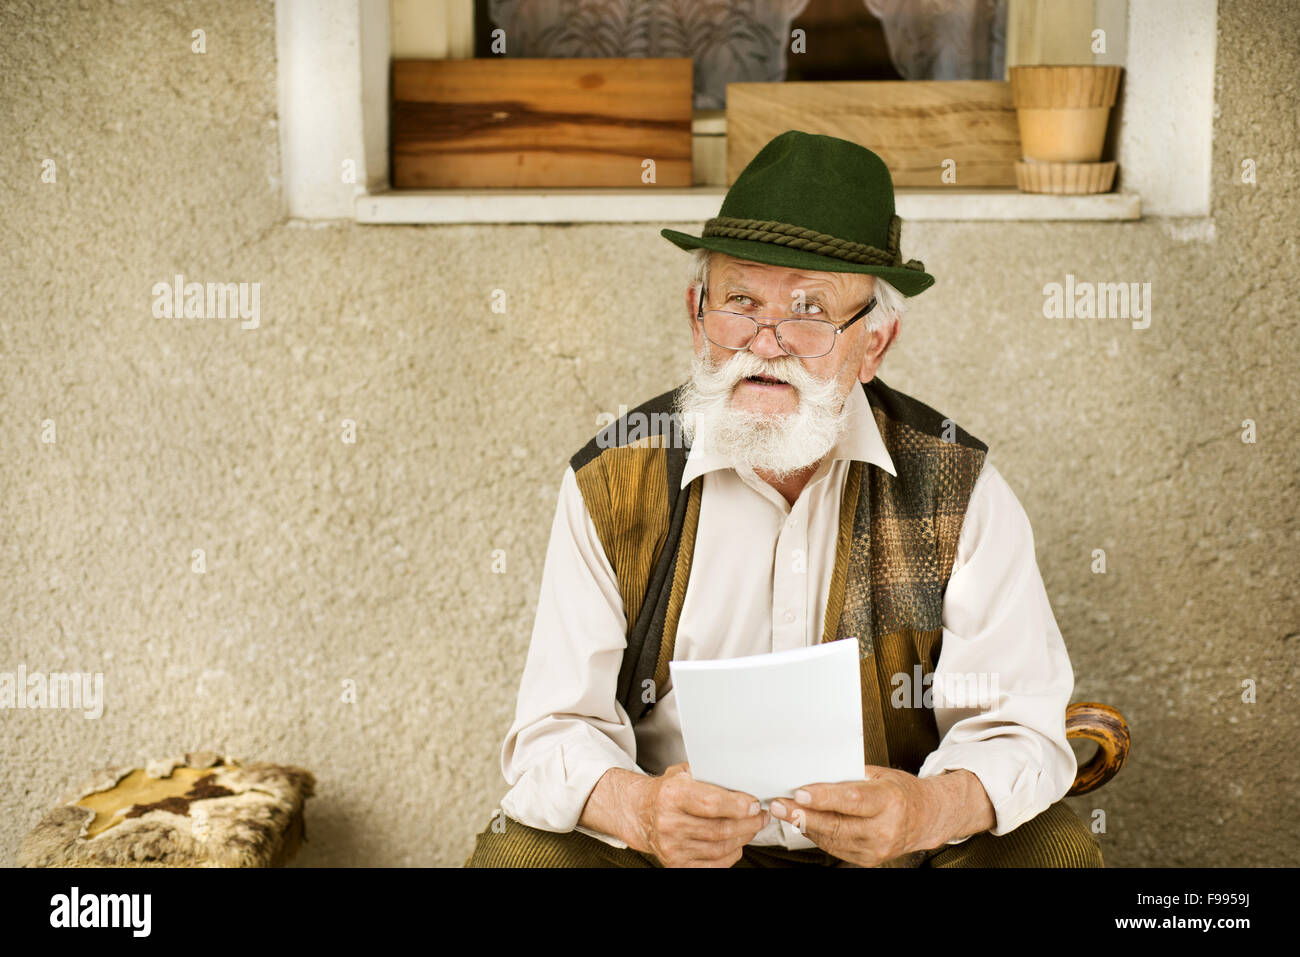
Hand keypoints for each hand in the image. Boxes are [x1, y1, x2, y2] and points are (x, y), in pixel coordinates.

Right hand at [633, 762, 768, 867]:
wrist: (642, 814)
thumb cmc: (668, 791)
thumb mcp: (683, 773)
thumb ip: (709, 774)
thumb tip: (744, 779)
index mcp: (671, 795)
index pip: (711, 803)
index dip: (738, 805)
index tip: (754, 804)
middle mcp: (669, 823)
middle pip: (720, 829)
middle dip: (748, 823)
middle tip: (761, 816)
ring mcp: (672, 847)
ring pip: (720, 848)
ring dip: (743, 837)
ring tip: (753, 826)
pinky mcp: (676, 864)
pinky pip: (715, 864)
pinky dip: (732, 854)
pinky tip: (737, 842)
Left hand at [768, 765, 952, 866]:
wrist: (926, 818)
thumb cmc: (900, 791)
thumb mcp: (879, 774)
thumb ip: (848, 775)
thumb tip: (814, 772)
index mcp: (889, 800)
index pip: (852, 800)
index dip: (823, 797)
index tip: (799, 793)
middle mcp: (884, 828)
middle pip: (836, 824)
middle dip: (802, 815)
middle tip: (778, 804)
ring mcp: (876, 848)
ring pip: (831, 838)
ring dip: (804, 825)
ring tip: (784, 812)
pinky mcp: (868, 859)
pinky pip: (835, 848)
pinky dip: (817, 834)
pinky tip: (804, 823)